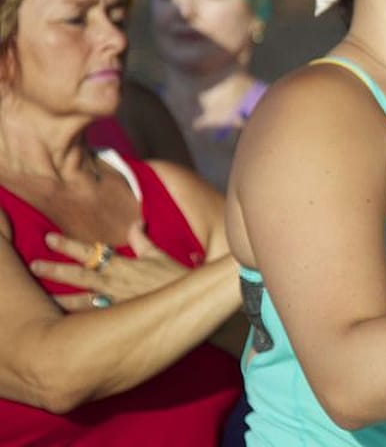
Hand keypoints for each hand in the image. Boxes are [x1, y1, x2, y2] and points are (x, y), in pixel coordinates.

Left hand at [30, 222, 189, 311]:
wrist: (190, 303)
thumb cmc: (176, 277)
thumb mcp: (159, 255)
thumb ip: (141, 240)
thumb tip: (135, 223)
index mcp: (123, 265)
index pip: (91, 252)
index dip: (69, 245)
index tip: (49, 238)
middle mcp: (116, 284)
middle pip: (80, 274)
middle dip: (55, 269)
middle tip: (34, 264)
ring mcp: (116, 303)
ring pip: (81, 301)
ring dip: (59, 298)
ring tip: (40, 298)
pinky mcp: (119, 320)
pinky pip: (93, 320)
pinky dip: (78, 320)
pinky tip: (62, 323)